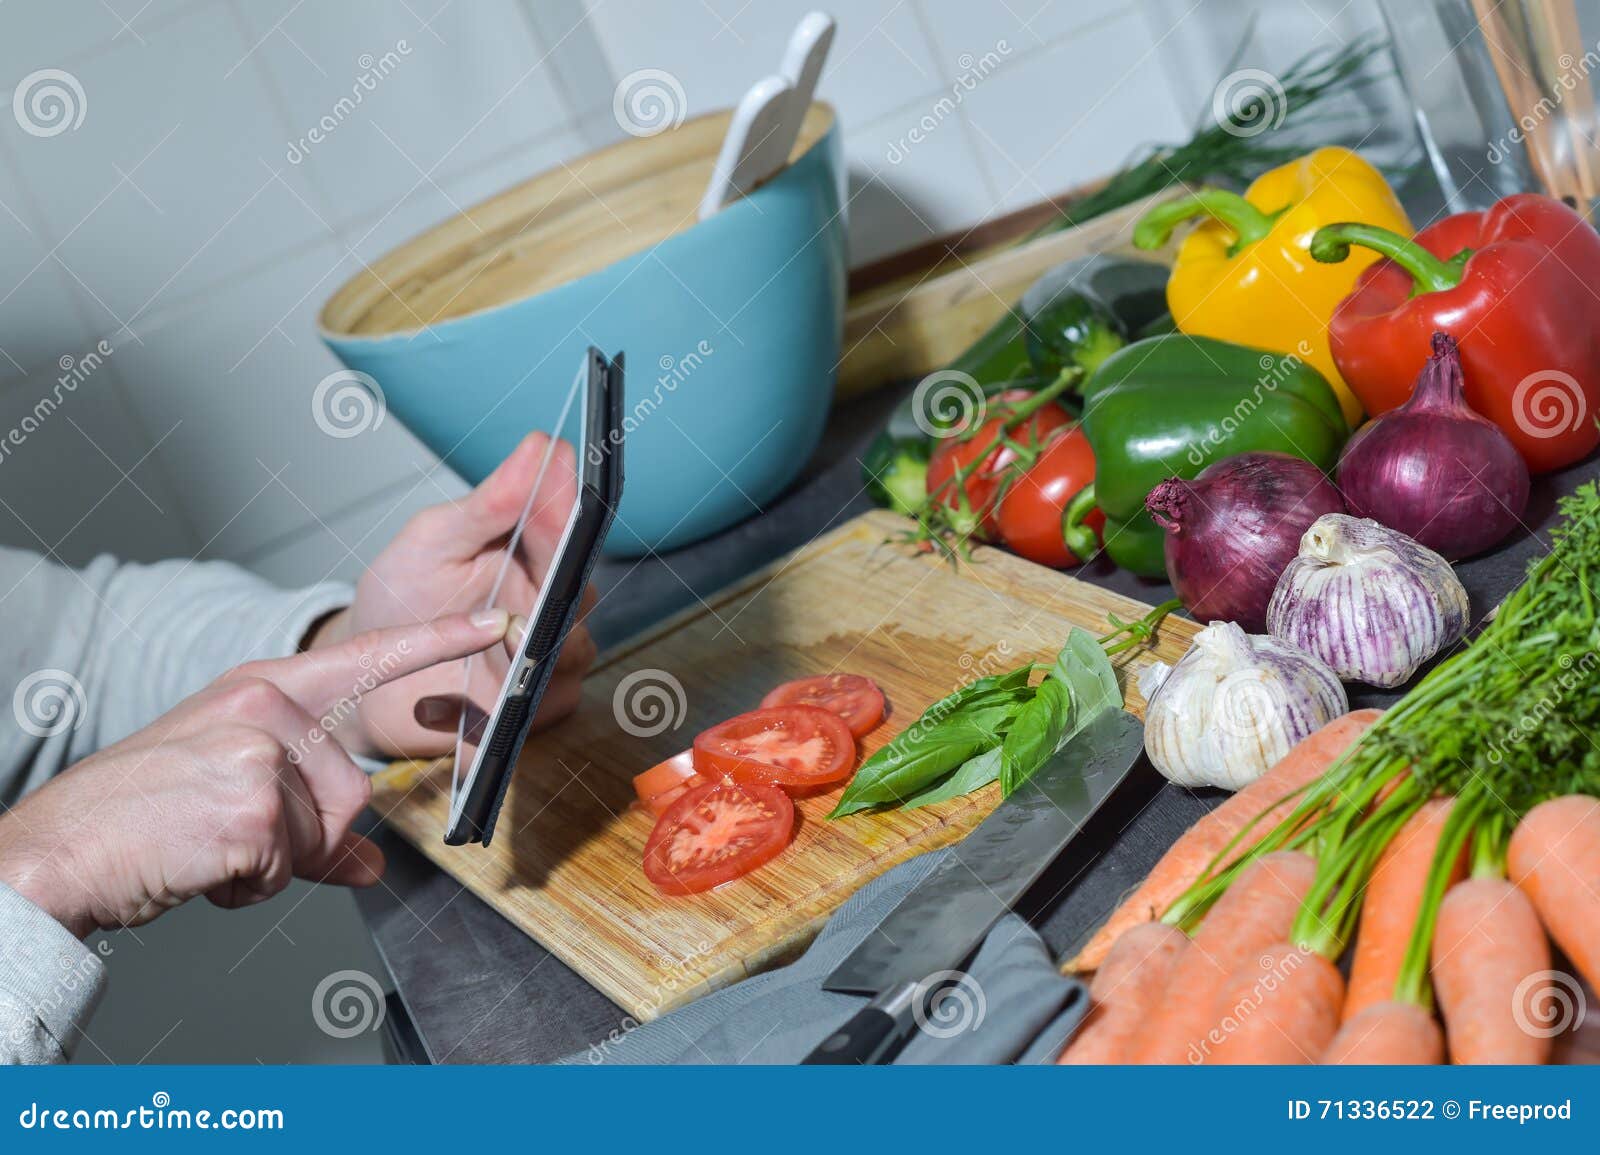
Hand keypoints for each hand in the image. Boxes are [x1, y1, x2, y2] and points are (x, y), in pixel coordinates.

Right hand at [0, 611, 509, 938]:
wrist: (62, 850)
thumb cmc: (141, 815)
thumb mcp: (234, 793)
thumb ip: (315, 823)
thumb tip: (371, 865)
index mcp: (266, 688)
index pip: (369, 655)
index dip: (438, 638)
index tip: (495, 620)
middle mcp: (265, 704)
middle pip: (354, 792)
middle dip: (303, 836)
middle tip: (230, 831)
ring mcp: (258, 749)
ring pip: (325, 832)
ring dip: (275, 862)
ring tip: (210, 843)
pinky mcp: (251, 802)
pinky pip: (290, 865)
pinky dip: (251, 884)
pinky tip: (204, 862)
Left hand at [311, 432, 598, 759]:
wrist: (366, 678)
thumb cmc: (404, 598)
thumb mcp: (433, 539)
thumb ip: (490, 502)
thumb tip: (538, 447)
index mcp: (534, 554)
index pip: (569, 528)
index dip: (566, 509)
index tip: (556, 490)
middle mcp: (552, 605)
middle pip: (582, 595)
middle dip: (553, 594)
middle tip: (518, 595)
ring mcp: (547, 659)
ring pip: (574, 654)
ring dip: (530, 651)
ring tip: (496, 642)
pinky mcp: (533, 710)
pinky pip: (541, 707)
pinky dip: (491, 706)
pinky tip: (444, 703)